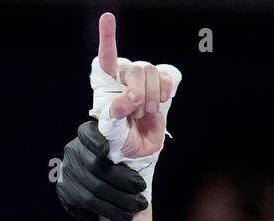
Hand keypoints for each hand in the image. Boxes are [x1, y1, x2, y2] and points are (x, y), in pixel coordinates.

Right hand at [57, 120, 147, 220]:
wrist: (100, 193)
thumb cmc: (118, 166)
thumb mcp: (124, 150)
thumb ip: (127, 145)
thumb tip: (146, 132)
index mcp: (86, 135)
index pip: (88, 134)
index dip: (96, 141)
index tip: (107, 150)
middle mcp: (73, 151)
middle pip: (96, 166)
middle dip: (123, 179)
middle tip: (141, 188)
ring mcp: (67, 171)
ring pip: (95, 187)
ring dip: (120, 198)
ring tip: (138, 204)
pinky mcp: (65, 191)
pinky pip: (90, 203)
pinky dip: (111, 210)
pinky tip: (125, 214)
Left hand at [93, 13, 176, 159]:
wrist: (135, 151)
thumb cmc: (117, 137)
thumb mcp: (110, 128)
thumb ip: (116, 111)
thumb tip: (130, 98)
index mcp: (107, 83)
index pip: (106, 57)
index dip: (108, 37)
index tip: (107, 17)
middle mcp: (124, 77)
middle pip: (137, 69)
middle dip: (139, 91)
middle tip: (136, 109)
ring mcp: (143, 81)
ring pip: (152, 72)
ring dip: (151, 96)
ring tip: (144, 113)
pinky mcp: (159, 87)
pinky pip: (166, 77)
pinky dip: (164, 91)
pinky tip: (158, 103)